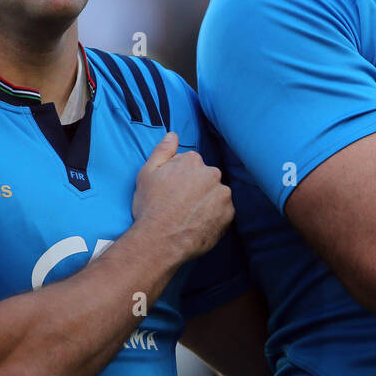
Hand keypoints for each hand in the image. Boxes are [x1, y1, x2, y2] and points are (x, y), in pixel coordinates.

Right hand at [131, 132, 234, 261]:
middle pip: (205, 177)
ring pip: (215, 194)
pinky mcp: (229, 214)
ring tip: (188, 216)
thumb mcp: (147, 173)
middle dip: (195, 188)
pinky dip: (213, 216)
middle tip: (178, 205)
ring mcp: (223, 194)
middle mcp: (212, 174)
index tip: (170, 190)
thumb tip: (173, 135)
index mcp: (193, 161)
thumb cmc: (150, 207)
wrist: (161, 240)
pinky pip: (222, 211)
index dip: (178, 177)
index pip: (190, 163)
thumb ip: (162, 151)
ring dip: (206, 201)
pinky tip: (198, 224)